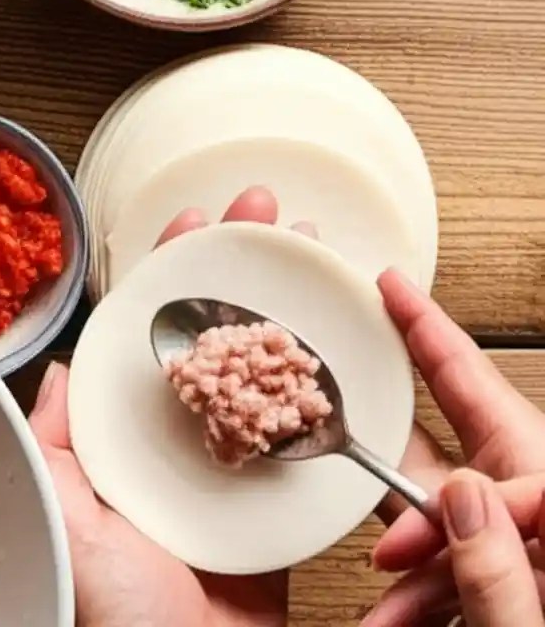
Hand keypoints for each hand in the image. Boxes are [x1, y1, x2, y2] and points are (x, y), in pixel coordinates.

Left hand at [28, 187, 295, 626]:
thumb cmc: (108, 608)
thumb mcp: (61, 512)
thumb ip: (51, 442)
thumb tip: (54, 371)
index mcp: (124, 440)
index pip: (148, 336)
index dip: (170, 274)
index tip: (191, 220)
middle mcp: (178, 445)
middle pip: (213, 336)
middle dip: (239, 266)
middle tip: (262, 208)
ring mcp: (232, 471)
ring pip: (263, 372)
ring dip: (288, 303)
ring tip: (309, 243)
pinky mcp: (281, 507)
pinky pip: (305, 439)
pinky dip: (323, 386)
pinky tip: (339, 334)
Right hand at [359, 271, 544, 624]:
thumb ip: (498, 572)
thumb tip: (458, 499)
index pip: (502, 421)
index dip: (443, 366)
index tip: (400, 316)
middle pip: (478, 449)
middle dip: (418, 433)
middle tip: (382, 346)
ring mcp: (540, 552)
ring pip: (459, 527)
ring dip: (414, 569)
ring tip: (385, 621)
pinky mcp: (521, 583)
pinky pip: (464, 569)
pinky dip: (428, 597)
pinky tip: (398, 626)